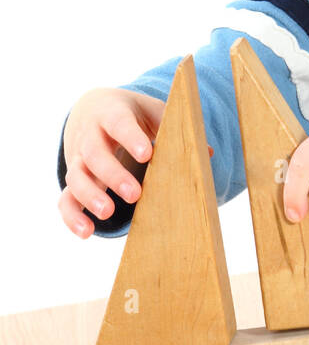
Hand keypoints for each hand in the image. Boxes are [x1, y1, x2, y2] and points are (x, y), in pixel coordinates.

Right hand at [59, 86, 213, 238]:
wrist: (93, 111)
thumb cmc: (131, 115)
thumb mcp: (152, 112)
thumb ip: (175, 129)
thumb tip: (207, 153)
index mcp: (112, 113)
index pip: (119, 122)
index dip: (131, 137)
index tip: (146, 154)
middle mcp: (90, 135)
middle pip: (94, 153)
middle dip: (113, 174)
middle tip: (134, 194)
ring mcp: (78, 159)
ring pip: (76, 177)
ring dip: (90, 196)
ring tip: (107, 213)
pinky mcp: (73, 181)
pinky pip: (66, 199)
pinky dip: (72, 217)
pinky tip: (87, 233)